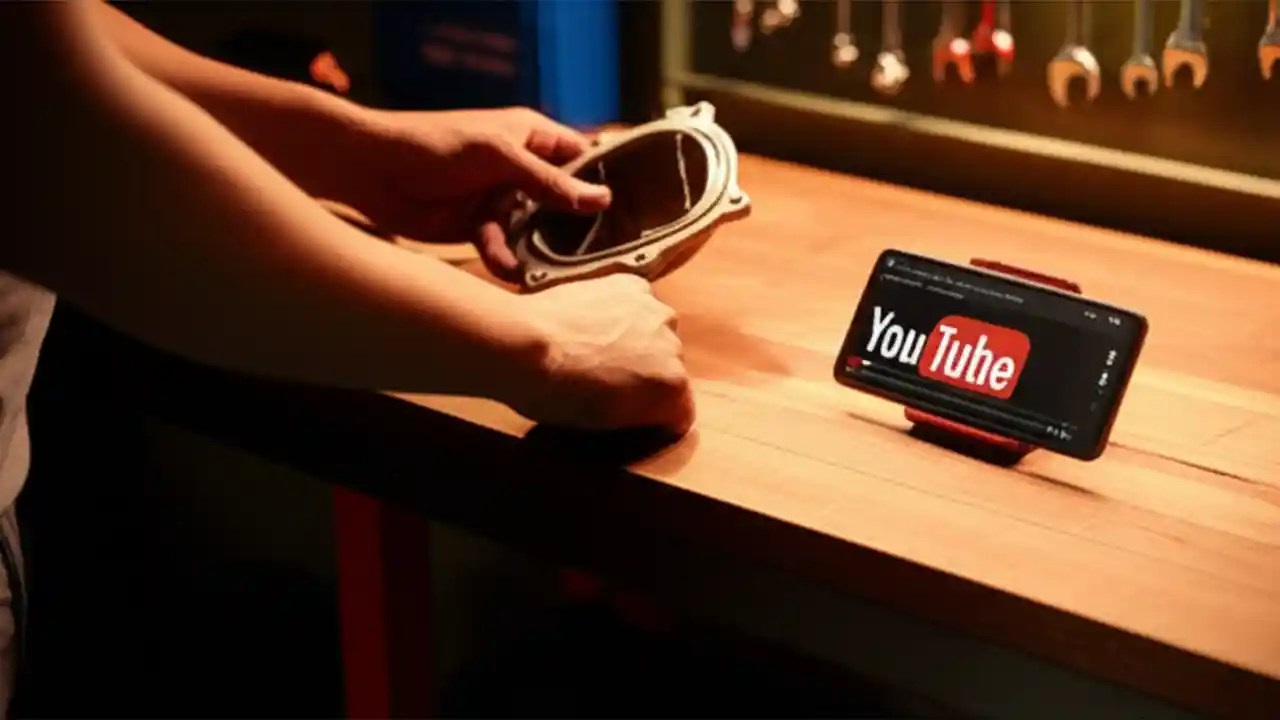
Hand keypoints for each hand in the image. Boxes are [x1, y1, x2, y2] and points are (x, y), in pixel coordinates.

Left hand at [322, 105, 611, 280]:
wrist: (373, 170)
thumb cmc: (435, 143)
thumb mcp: (500, 156)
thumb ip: (550, 181)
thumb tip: (601, 199)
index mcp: (531, 137)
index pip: (581, 157)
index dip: (602, 180)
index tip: (627, 209)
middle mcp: (520, 169)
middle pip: (562, 200)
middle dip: (574, 224)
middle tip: (597, 251)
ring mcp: (501, 199)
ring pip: (535, 230)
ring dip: (539, 248)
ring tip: (548, 268)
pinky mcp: (479, 227)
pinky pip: (503, 246)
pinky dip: (506, 257)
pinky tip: (508, 268)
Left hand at [515, 274, 693, 434]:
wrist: (525, 343)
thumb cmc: (557, 393)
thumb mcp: (604, 422)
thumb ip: (638, 413)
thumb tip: (643, 408)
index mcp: (672, 388)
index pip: (680, 411)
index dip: (656, 416)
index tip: (633, 414)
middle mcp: (675, 346)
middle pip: (670, 367)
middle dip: (647, 373)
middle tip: (609, 378)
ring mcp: (655, 310)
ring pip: (656, 332)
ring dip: (638, 339)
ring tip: (598, 345)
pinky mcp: (631, 284)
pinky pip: (637, 303)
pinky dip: (622, 311)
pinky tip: (594, 319)